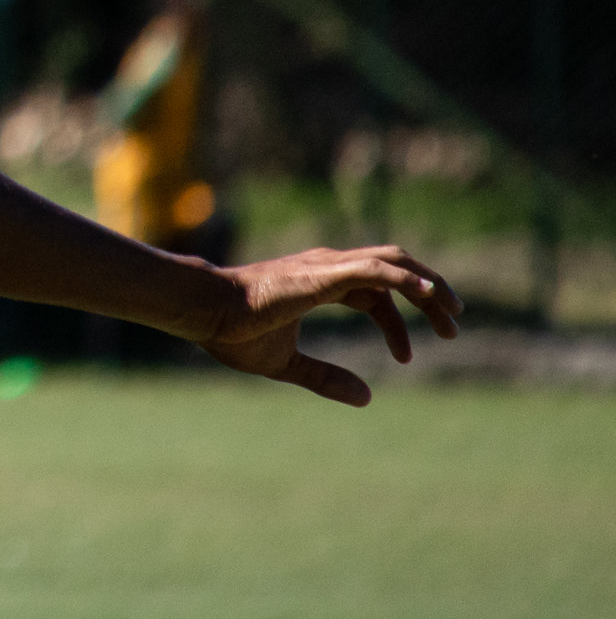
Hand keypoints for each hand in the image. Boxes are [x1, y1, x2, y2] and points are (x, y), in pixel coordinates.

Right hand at [197, 246, 462, 405]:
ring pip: (393, 261)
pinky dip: (407, 278)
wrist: (207, 310)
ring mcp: (327, 266)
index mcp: (320, 282)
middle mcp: (328, 266)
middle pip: (394, 268)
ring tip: (453, 312)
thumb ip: (325, 378)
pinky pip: (377, 269)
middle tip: (453, 325)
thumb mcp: (287, 363)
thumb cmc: (234, 330)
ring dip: (428, 283)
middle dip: (428, 293)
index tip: (407, 359)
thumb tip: (367, 399)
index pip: (374, 293)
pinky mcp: (325, 274)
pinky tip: (430, 294)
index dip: (396, 324)